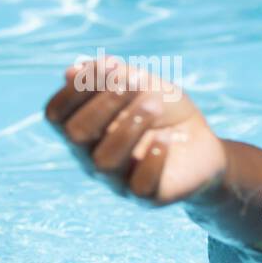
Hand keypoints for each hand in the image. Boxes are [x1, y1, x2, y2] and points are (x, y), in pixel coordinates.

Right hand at [44, 56, 226, 205]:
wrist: (205, 145)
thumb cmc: (167, 113)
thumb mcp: (144, 86)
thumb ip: (112, 77)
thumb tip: (71, 71)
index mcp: (83, 128)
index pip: (56, 114)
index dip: (75, 89)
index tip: (111, 65)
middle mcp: (91, 156)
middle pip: (76, 134)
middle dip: (106, 103)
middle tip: (139, 82)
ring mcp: (117, 180)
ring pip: (105, 161)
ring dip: (130, 126)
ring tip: (155, 106)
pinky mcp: (146, 197)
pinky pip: (140, 187)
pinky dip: (152, 160)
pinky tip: (166, 139)